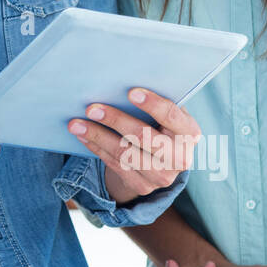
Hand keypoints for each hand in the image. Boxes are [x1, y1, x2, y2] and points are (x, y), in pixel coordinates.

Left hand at [67, 87, 199, 203]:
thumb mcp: (167, 114)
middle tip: (92, 108)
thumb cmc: (161, 125)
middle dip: (116, 120)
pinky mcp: (142, 186)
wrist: (162, 162)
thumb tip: (124, 79)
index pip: (172, 116)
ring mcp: (162, 176)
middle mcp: (180, 158)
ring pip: (125, 154)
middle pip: (144, 137)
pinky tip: (83, 137)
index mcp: (189, 133)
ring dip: (97, 136)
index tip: (130, 92)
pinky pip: (115, 165)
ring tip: (76, 124)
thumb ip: (157, 99)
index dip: (152, 104)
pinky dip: (97, 149)